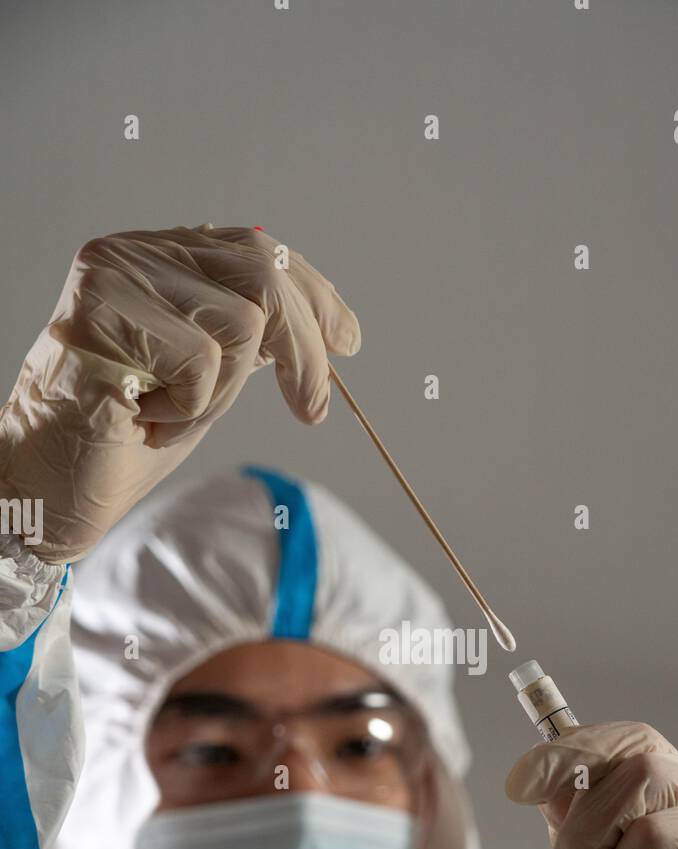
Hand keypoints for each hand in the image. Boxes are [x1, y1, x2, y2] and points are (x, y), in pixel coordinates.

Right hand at [0, 224, 360, 562]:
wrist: (49, 489)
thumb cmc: (122, 439)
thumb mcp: (209, 381)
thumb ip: (250, 341)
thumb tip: (324, 329)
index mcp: (160, 257)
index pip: (258, 250)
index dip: (314, 295)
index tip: (348, 340)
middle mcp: (134, 252)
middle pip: (264, 277)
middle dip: (304, 352)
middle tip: (312, 411)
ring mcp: (112, 275)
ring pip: (239, 325)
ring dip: (221, 397)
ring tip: (171, 417)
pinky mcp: (98, 313)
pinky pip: (200, 361)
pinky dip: (188, 409)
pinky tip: (144, 418)